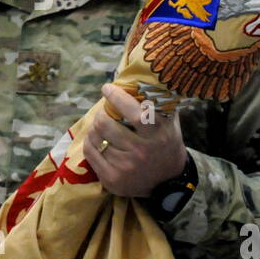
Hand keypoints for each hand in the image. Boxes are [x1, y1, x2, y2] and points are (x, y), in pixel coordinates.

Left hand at [83, 83, 187, 197]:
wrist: (168, 182)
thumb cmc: (166, 144)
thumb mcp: (170, 123)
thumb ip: (160, 102)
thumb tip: (142, 76)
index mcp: (158, 135)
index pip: (134, 113)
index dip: (117, 97)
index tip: (107, 88)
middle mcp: (142, 152)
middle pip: (106, 124)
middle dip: (101, 113)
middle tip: (104, 111)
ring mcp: (126, 168)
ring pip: (96, 137)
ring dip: (95, 126)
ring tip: (101, 124)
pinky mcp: (112, 179)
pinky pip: (90, 153)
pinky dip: (90, 141)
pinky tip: (96, 138)